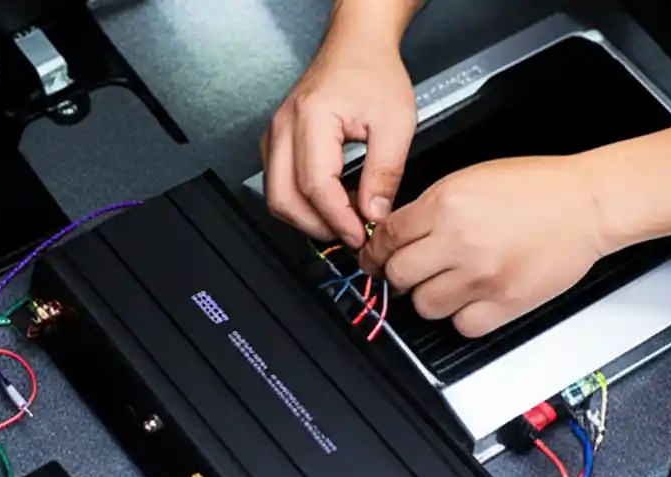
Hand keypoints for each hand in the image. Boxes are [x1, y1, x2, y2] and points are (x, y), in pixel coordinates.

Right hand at [261, 42, 416, 246]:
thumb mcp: (396, 122)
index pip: (316, 185)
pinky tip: (330, 201)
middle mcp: (284, 127)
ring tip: (343, 219)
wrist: (355, 47)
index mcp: (312, 118)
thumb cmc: (372, 73)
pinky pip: (278, 184)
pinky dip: (301, 202)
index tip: (361, 234)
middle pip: (284, 198)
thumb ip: (386, 172)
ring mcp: (274, 135)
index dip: (338, 219)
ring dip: (307, 217)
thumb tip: (374, 213)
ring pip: (276, 196)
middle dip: (317, 226)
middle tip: (350, 234)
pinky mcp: (275, 143)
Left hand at [359, 156, 606, 336]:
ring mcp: (482, 276)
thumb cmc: (536, 188)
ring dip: (429, 297)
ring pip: (424, 305)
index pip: (386, 238)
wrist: (587, 204)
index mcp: (446, 204)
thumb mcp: (469, 179)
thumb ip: (428, 208)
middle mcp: (459, 241)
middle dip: (398, 274)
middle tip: (410, 271)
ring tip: (447, 282)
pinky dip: (461, 316)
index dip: (373, 252)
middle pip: (398, 275)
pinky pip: (462, 325)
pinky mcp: (505, 302)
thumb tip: (393, 235)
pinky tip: (471, 298)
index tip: (373, 258)